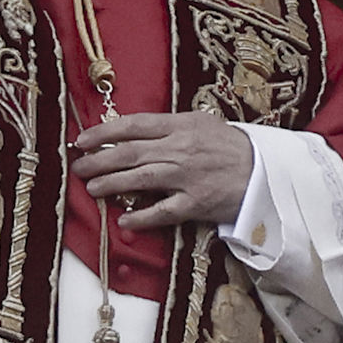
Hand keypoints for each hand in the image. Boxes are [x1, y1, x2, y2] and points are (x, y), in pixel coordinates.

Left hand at [68, 112, 253, 231]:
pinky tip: (123, 219)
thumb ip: (169, 125)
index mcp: (181, 125)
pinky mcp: (195, 203)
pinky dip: (141, 217)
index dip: (103, 132)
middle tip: (78, 167)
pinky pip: (162, 212)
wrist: (264, 172)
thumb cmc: (229, 146)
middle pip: (130, 153)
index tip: (82, 140)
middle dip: (98, 160)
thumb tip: (132, 130)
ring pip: (140, 180)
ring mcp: (187, 177)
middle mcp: (180, 149)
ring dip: (111, 184)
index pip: (134, 125)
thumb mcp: (201, 123)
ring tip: (91, 188)